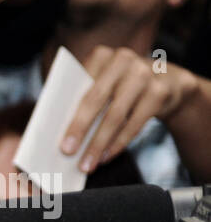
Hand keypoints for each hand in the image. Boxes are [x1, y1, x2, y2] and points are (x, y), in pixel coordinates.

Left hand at [62, 47, 196, 173]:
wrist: (168, 81)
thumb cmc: (121, 87)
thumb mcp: (103, 84)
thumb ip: (82, 99)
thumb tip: (60, 135)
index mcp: (101, 56)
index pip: (78, 87)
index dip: (65, 111)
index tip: (53, 135)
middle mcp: (123, 60)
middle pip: (96, 100)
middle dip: (79, 129)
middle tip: (67, 153)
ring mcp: (144, 74)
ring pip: (116, 115)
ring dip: (98, 144)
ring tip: (87, 164)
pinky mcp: (160, 91)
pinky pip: (135, 123)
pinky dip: (118, 143)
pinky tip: (106, 157)